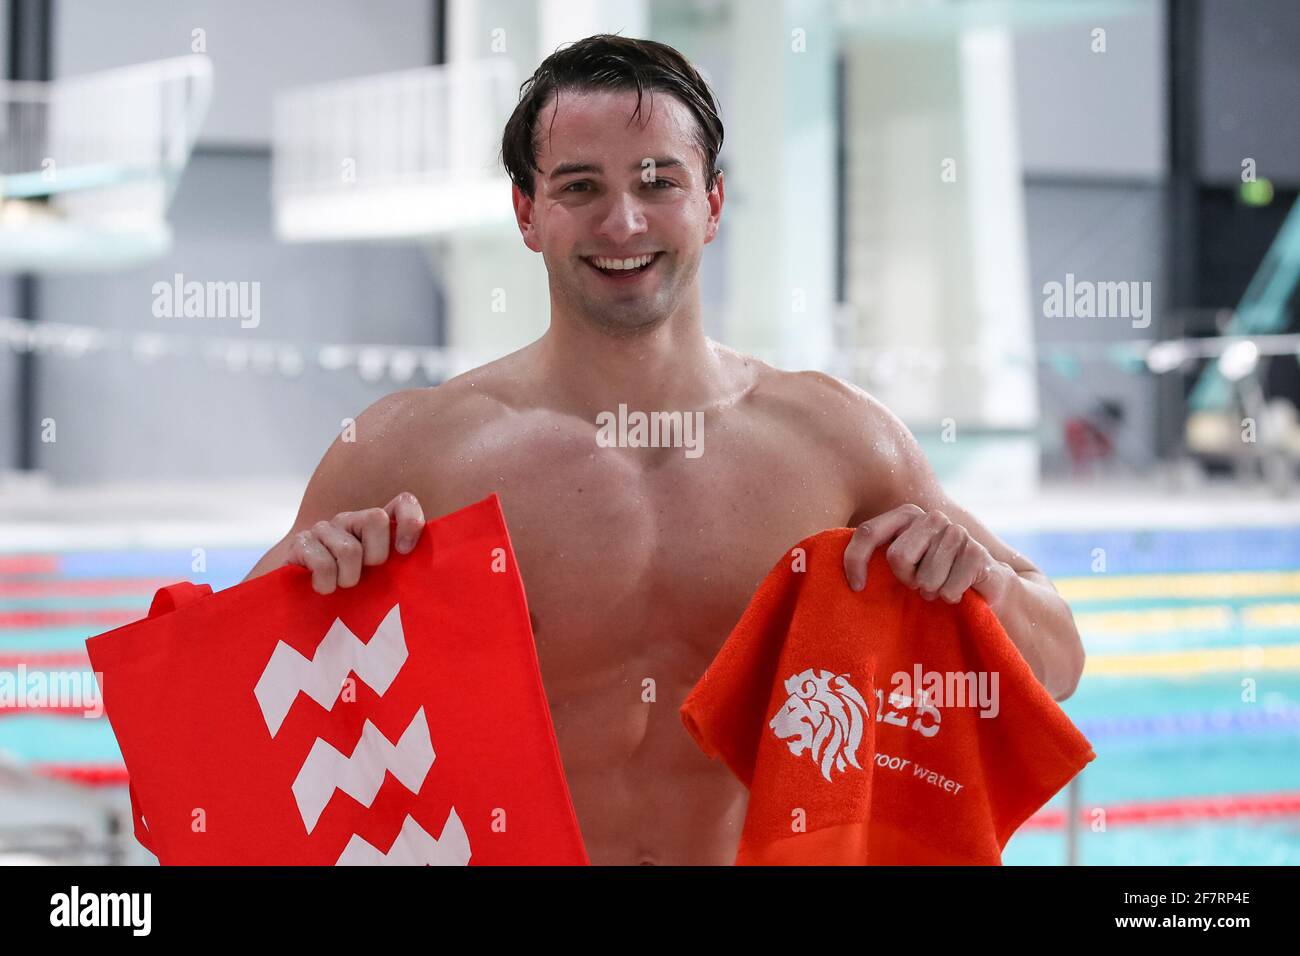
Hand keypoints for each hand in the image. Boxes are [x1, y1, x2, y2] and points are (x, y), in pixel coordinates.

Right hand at [287, 492, 425, 594]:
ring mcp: (324, 529)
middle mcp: (350, 520)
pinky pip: (323, 564)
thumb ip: (402, 570)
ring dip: (348, 578)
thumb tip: (432, 578)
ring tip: (341, 587)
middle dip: (376, 555)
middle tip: (365, 575)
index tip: (405, 551)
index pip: (402, 502)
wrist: (299, 604)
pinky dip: (326, 584)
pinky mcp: (300, 544)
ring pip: (350, 549)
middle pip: (376, 518)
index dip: (410, 520)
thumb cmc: (350, 596)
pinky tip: (323, 589)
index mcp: (374, 526)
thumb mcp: (381, 581)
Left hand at [842, 504, 1010, 606]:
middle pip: (897, 557)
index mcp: (906, 515)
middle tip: (917, 583)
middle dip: (905, 580)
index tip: (856, 587)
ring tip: (939, 587)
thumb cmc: (932, 574)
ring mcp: (957, 532)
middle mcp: (931, 518)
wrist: (986, 585)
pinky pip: (947, 588)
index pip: (868, 532)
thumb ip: (874, 555)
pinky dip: (950, 598)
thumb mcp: (900, 562)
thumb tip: (824, 563)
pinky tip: (958, 591)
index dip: (855, 561)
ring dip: (931, 592)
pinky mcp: (978, 553)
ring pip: (925, 578)